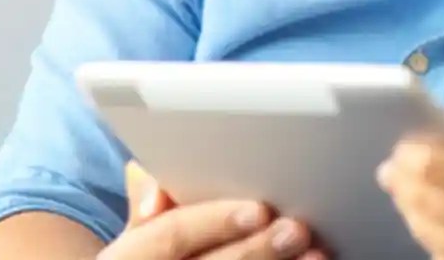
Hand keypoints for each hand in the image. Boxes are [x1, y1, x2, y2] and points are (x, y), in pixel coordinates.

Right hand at [95, 161, 328, 259]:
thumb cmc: (153, 248)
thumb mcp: (141, 223)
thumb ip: (151, 191)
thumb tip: (153, 190)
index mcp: (128, 257)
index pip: (167, 238)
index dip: (212, 222)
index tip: (257, 209)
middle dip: (256, 249)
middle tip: (296, 229)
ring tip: (315, 253)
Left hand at [377, 97, 443, 259]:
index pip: (431, 167)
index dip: (410, 152)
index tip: (406, 143)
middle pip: (419, 199)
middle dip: (399, 180)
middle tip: (390, 167)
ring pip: (422, 230)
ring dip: (407, 206)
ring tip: (403, 189)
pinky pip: (437, 254)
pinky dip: (426, 235)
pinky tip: (426, 219)